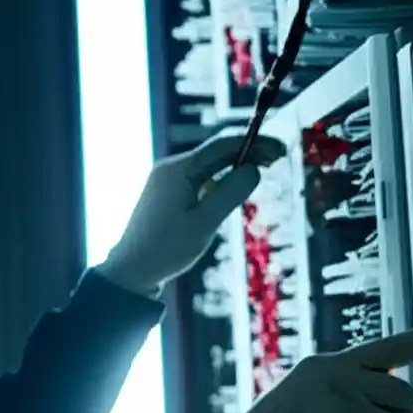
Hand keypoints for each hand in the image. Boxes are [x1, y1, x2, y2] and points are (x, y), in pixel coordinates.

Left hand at [94, 132, 284, 296]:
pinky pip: (200, 177)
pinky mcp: (167, 192)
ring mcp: (167, 179)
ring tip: (263, 172)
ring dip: (236, 165)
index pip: (223, 144)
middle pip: (217, 151)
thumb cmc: (166, 249)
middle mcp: (170, 168)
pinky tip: (234, 191)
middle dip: (249, 152)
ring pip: (209, 165)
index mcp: (178, 169)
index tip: (282, 149)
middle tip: (279, 159)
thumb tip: (254, 168)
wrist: (130, 270)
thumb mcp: (205, 223)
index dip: (255, 142)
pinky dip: (220, 179)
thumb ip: (230, 193)